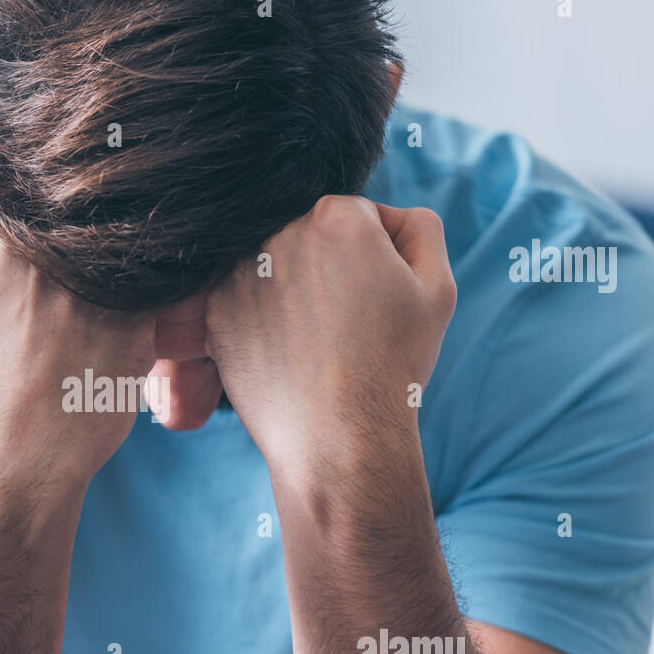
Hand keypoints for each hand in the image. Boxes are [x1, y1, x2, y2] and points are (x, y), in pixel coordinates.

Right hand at [0, 217, 155, 486]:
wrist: (15, 458)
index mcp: (9, 240)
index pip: (21, 204)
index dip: (14, 237)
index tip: (13, 275)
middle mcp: (64, 258)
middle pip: (69, 229)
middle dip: (56, 257)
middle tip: (40, 309)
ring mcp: (110, 291)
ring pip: (110, 261)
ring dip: (95, 281)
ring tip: (67, 330)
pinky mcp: (144, 325)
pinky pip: (144, 299)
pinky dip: (127, 311)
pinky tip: (98, 345)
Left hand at [204, 195, 455, 473]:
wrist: (337, 440)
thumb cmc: (393, 367)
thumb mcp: (437, 289)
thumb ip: (419, 229)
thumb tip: (386, 214)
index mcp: (336, 216)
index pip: (354, 214)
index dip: (374, 255)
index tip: (378, 297)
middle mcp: (278, 233)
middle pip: (310, 234)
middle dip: (330, 267)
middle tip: (349, 322)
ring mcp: (239, 272)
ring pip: (275, 265)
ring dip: (293, 288)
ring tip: (317, 340)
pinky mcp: (215, 310)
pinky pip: (245, 298)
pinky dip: (263, 318)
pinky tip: (287, 351)